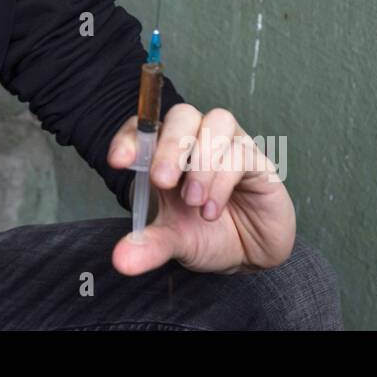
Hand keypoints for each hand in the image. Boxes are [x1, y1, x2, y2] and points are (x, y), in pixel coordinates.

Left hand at [106, 103, 295, 275]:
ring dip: (203, 160)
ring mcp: (230, 146)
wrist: (249, 255)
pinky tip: (212, 211)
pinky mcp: (258, 162)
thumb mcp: (174, 242)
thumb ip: (149, 245)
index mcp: (168, 152)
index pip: (145, 127)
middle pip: (183, 115)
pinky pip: (243, 152)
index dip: (130, 137)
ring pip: (217, 122)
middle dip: (170, 145)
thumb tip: (120, 261)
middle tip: (161, 180)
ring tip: (193, 201)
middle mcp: (198, 141)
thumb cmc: (207, 235)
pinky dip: (224, 180)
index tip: (118, 161)